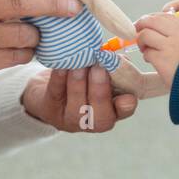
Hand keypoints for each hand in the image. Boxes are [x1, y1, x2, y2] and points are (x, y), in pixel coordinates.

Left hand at [21, 66, 137, 132]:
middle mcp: (94, 120)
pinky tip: (62, 64)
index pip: (124, 111)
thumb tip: (117, 58)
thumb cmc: (86, 77)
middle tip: (98, 67)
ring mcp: (71, 119)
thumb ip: (113, 67)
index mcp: (114, 110)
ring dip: (79, 80)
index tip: (126, 95)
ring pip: (77, 103)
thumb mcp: (103, 73)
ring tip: (80, 62)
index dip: (126, 106)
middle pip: (101, 114)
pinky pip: (57, 92)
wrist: (53, 86)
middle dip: (100, 89)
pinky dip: (60, 77)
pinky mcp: (51, 110)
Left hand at [134, 12, 178, 88]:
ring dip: (141, 42)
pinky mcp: (162, 60)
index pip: (164, 15)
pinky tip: (151, 60)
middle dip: (141, 25)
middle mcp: (178, 34)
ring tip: (145, 49)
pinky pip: (148, 53)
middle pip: (151, 21)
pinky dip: (147, 56)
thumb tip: (158, 28)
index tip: (146, 23)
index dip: (151, 18)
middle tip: (137, 32)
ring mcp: (170, 46)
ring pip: (145, 35)